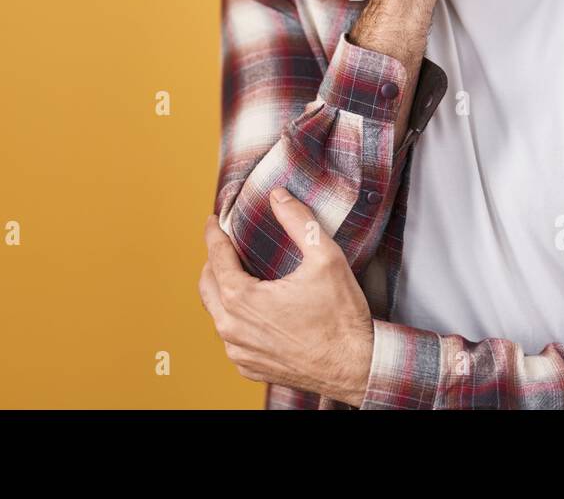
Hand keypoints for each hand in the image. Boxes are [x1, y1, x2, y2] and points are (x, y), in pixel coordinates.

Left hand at [200, 189, 374, 406]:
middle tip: (226, 245)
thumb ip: (298, 221)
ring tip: (238, 274)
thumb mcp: (325, 258)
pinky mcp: (250, 367)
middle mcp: (232, 328)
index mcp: (242, 298)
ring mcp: (239, 351)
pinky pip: (232, 337)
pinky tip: (253, 310)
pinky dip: (235, 319)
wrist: (356, 367)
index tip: (213, 220)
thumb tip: (279, 196)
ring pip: (217, 313)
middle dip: (214, 261)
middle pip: (207, 284)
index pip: (216, 256)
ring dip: (222, 291)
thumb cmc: (341, 317)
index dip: (213, 233)